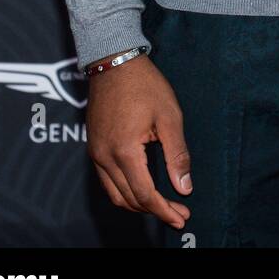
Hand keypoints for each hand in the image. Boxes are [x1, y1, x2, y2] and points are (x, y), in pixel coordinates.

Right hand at [86, 53, 191, 228]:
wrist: (114, 61)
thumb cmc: (144, 84)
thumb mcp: (169, 116)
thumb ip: (177, 154)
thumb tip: (185, 187)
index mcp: (125, 150)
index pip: (145, 194)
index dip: (164, 210)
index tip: (182, 217)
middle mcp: (105, 157)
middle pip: (129, 199)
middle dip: (155, 211)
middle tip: (178, 213)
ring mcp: (96, 153)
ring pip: (115, 194)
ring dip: (138, 204)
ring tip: (162, 206)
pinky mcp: (93, 147)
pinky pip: (107, 181)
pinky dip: (125, 192)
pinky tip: (142, 189)